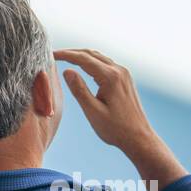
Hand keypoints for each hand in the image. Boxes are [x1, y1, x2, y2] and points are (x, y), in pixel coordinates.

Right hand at [54, 48, 186, 189]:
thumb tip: (66, 71)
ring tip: (66, 59)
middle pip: (91, 54)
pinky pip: (106, 65)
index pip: (83, 59)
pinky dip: (92, 63)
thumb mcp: (93, 111)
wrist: (139, 138)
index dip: (66, 55)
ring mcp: (124, 74)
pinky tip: (84, 68)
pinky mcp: (125, 80)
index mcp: (110, 77)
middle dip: (73, 53)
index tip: (51, 54)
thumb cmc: (116, 129)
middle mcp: (119, 71)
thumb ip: (79, 90)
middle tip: (56, 55)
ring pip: (99, 58)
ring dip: (83, 57)